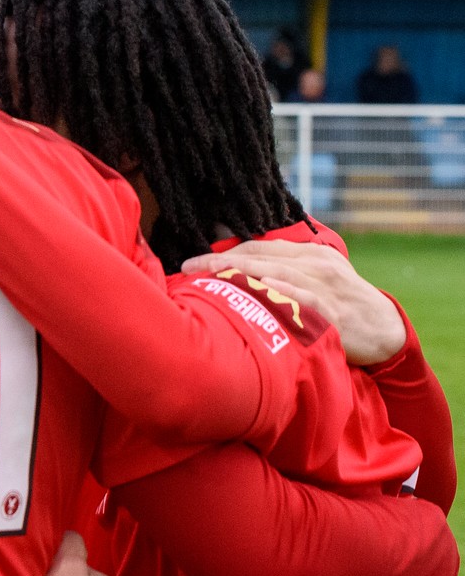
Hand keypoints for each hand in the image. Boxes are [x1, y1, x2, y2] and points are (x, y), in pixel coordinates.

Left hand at [180, 240, 405, 364]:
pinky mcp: (335, 312)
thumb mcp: (314, 280)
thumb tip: (234, 274)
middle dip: (222, 260)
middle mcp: (316, 264)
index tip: (192, 262)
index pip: (259, 246)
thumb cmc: (340, 305)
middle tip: (188, 267)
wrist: (386, 330)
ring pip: (279, 272)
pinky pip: (306, 299)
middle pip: (262, 256)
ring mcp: (326, 286)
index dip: (224, 251)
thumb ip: (281, 273)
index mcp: (308, 255)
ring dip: (243, 272)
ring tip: (212, 274)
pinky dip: (284, 292)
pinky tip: (262, 288)